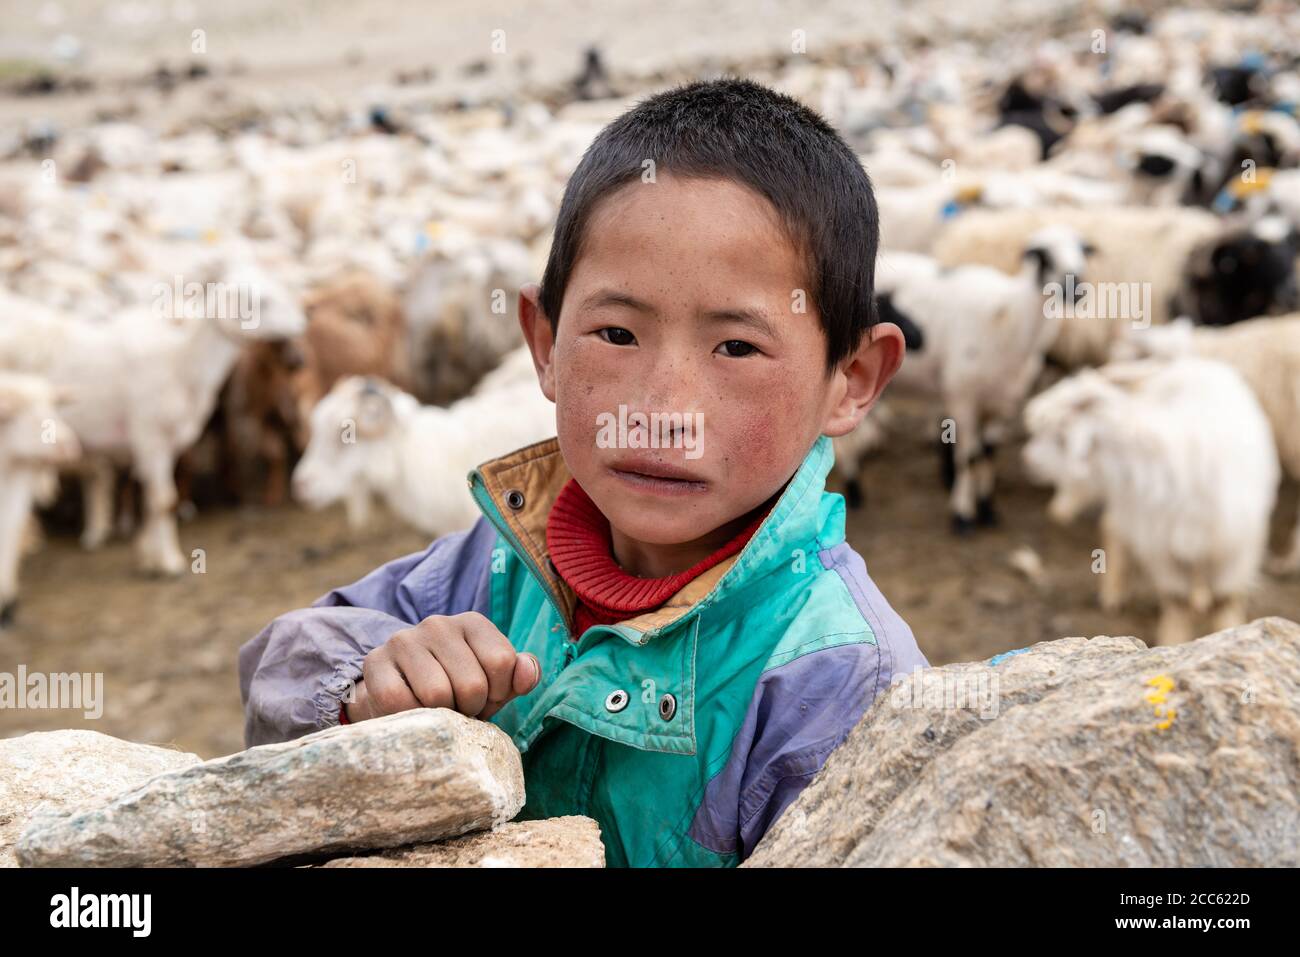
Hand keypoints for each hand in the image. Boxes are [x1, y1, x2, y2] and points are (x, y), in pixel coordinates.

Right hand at [346, 613, 539, 721]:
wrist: (401, 695)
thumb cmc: (456, 690)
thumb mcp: (495, 683)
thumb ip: (519, 676)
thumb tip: (528, 672)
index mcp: (472, 623)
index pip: (502, 661)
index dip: (499, 693)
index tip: (487, 698)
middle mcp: (438, 624)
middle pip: (472, 683)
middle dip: (470, 709)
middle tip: (459, 709)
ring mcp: (405, 640)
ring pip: (438, 694)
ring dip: (441, 716)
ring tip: (438, 710)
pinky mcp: (376, 661)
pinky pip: (400, 701)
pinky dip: (411, 717)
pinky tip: (412, 711)